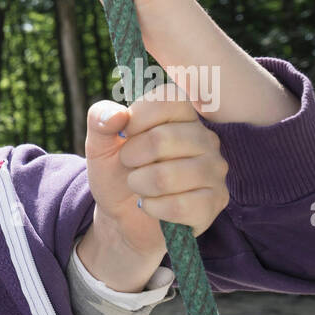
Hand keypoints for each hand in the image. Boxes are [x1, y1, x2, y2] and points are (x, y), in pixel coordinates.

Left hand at [85, 79, 229, 259]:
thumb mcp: (100, 144)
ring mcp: (215, 170)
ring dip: (139, 184)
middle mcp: (206, 139)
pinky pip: (178, 205)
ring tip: (139, 185)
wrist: (122, 216)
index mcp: (183, 116)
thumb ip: (100, 120)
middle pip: (162, 139)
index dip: (137, 117)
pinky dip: (152, 208)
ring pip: (167, 176)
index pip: (169, 98)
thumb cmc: (118, 173)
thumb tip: (116, 115)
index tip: (124, 134)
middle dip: (131, 157)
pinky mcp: (215, 202)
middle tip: (130, 165)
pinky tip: (150, 206)